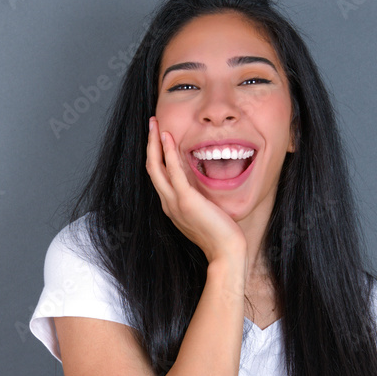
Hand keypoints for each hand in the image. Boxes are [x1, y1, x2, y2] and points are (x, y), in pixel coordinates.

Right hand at [147, 117, 246, 264]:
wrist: (226, 252)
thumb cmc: (221, 235)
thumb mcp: (205, 213)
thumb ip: (198, 199)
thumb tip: (202, 187)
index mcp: (171, 206)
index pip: (158, 176)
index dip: (156, 154)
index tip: (159, 137)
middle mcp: (168, 204)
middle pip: (151, 168)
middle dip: (150, 144)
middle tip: (152, 123)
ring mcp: (174, 202)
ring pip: (156, 167)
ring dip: (154, 143)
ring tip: (154, 124)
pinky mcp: (186, 200)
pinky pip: (172, 171)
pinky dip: (168, 152)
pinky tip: (168, 137)